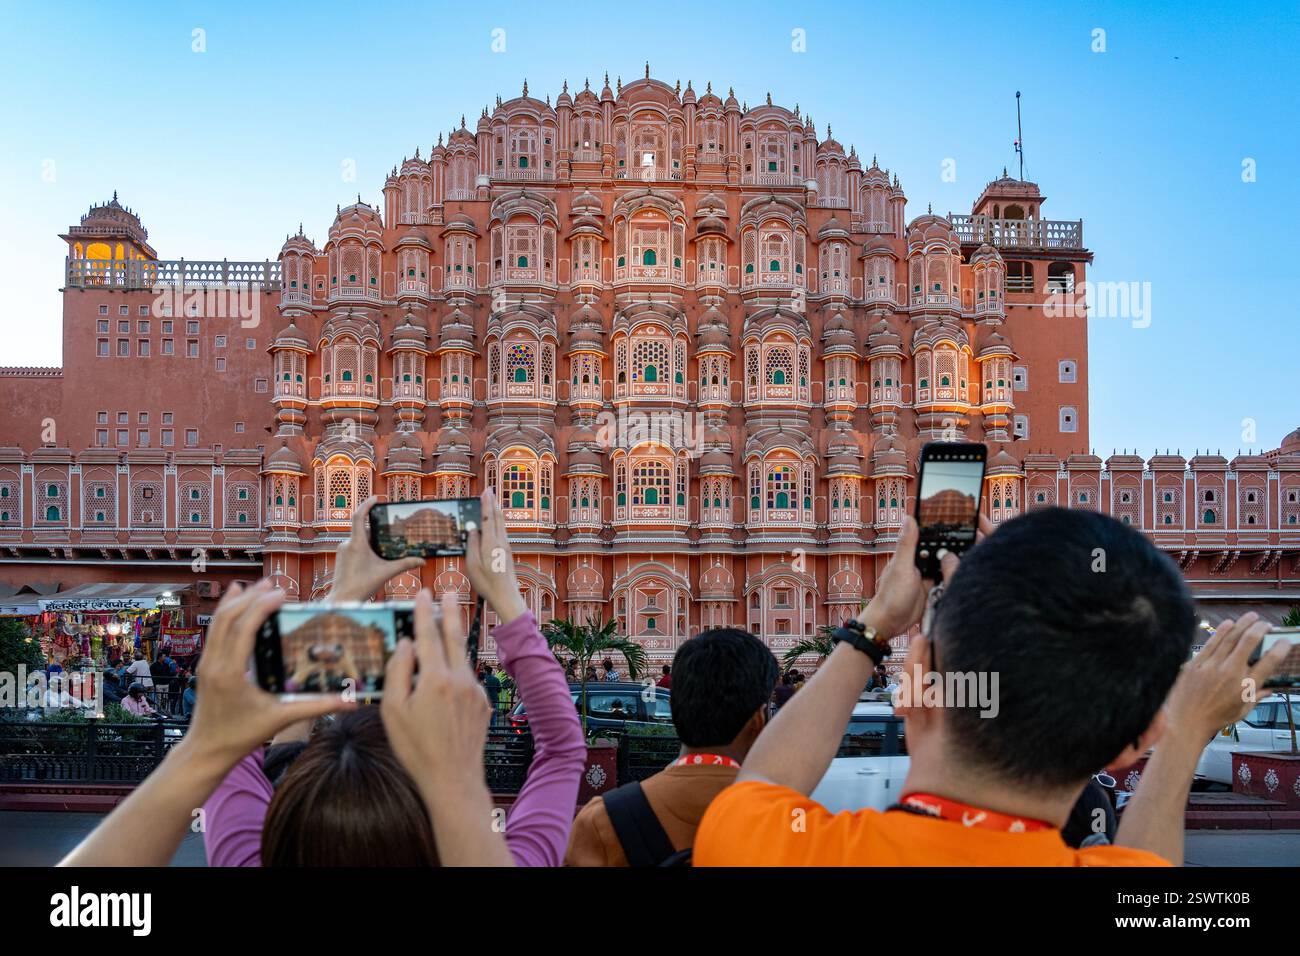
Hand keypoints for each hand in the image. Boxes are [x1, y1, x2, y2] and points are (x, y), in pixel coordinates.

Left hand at [189, 581, 352, 766]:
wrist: (207, 751)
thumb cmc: (242, 736)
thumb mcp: (281, 719)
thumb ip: (317, 707)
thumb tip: (351, 701)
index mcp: (231, 673)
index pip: (243, 629)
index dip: (261, 607)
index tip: (281, 594)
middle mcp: (214, 663)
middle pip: (227, 618)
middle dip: (250, 598)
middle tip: (273, 584)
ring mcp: (206, 663)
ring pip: (217, 621)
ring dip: (236, 601)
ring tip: (257, 585)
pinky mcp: (205, 665)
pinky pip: (213, 631)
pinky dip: (226, 613)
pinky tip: (236, 601)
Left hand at [329, 497, 424, 601]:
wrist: (343, 600)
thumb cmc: (361, 586)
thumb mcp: (386, 573)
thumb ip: (404, 564)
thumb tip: (422, 561)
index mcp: (357, 544)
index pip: (359, 516)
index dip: (367, 505)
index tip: (376, 498)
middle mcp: (347, 544)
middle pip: (364, 529)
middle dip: (376, 529)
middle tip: (390, 528)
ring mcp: (343, 550)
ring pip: (359, 539)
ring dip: (372, 541)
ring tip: (385, 546)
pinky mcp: (342, 557)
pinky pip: (355, 546)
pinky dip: (365, 548)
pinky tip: (374, 558)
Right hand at [381, 590, 492, 800]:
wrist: (453, 778)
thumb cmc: (417, 749)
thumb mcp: (394, 711)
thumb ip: (399, 672)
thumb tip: (407, 644)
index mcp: (435, 679)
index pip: (428, 635)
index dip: (424, 612)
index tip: (423, 593)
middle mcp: (460, 679)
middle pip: (453, 637)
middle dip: (449, 612)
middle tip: (449, 593)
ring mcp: (475, 691)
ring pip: (461, 658)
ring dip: (454, 639)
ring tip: (447, 624)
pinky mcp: (483, 702)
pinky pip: (466, 679)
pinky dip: (456, 672)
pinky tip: (445, 681)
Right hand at [464, 490, 526, 624]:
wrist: (506, 595)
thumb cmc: (487, 583)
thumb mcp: (473, 564)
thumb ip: (472, 544)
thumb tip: (472, 529)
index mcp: (491, 543)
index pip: (488, 518)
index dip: (486, 503)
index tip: (485, 491)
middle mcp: (501, 541)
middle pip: (497, 517)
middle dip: (493, 502)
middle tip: (489, 490)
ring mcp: (506, 546)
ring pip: (501, 523)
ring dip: (496, 510)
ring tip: (492, 501)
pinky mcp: (507, 551)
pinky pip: (502, 530)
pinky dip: (498, 521)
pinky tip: (495, 522)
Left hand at [857, 513, 994, 637]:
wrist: (891, 622)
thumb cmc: (891, 595)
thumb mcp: (901, 567)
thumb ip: (906, 544)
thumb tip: (909, 518)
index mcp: (912, 553)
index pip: (932, 536)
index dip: (946, 530)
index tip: (965, 523)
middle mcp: (921, 562)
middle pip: (943, 550)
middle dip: (956, 548)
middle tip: (975, 543)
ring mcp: (928, 576)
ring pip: (948, 565)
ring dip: (955, 564)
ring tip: (974, 560)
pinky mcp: (934, 589)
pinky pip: (948, 580)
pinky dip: (954, 578)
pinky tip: (966, 576)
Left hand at [1162, 613, 1289, 742]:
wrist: (1185, 722)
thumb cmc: (1214, 718)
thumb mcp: (1242, 711)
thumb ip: (1257, 697)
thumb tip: (1269, 689)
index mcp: (1246, 687)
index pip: (1269, 662)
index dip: (1281, 648)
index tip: (1285, 641)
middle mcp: (1230, 673)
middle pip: (1249, 642)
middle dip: (1260, 629)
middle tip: (1266, 624)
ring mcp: (1211, 666)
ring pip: (1229, 638)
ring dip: (1242, 624)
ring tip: (1252, 616)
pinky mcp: (1196, 663)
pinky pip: (1210, 643)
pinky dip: (1221, 631)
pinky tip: (1229, 623)